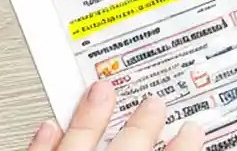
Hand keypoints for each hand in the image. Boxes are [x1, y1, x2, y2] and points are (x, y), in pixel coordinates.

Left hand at [28, 80, 203, 150]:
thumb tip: (183, 144)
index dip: (183, 145)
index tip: (193, 129)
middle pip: (127, 149)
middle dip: (142, 124)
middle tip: (155, 101)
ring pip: (76, 144)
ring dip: (90, 117)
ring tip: (101, 90)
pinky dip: (43, 142)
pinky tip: (48, 125)